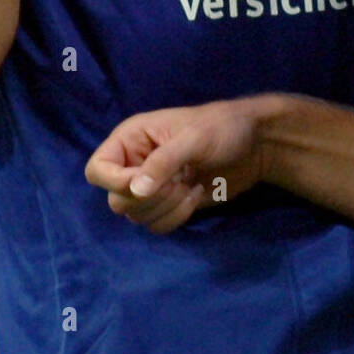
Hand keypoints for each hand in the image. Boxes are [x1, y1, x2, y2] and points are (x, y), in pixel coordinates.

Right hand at [84, 100, 268, 233]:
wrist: (256, 145)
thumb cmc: (223, 128)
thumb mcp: (193, 139)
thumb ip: (163, 162)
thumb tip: (134, 191)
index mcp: (131, 139)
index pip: (97, 170)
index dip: (115, 182)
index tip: (143, 183)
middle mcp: (134, 164)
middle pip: (116, 200)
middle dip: (149, 198)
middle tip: (177, 182)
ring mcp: (151, 187)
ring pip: (136, 217)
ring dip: (165, 208)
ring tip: (189, 187)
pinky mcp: (169, 205)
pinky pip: (156, 225)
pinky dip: (176, 217)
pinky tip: (195, 195)